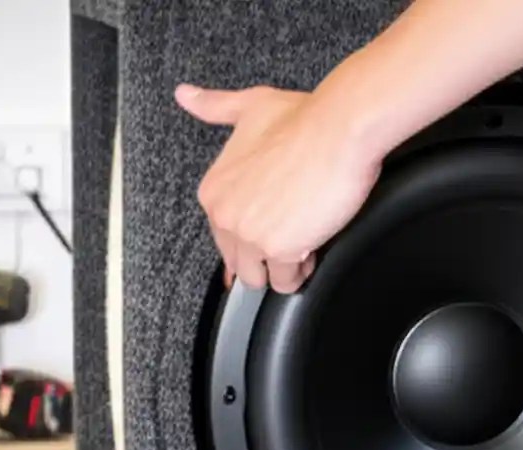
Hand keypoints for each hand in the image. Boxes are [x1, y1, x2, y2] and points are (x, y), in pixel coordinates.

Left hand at [175, 84, 383, 292]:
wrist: (338, 129)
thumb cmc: (304, 119)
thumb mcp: (250, 106)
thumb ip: (216, 107)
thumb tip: (184, 95)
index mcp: (214, 191)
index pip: (225, 237)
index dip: (257, 231)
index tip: (280, 214)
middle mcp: (225, 216)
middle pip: (240, 263)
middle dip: (268, 253)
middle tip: (296, 225)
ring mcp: (249, 236)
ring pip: (261, 279)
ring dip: (285, 267)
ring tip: (306, 235)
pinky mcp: (279, 250)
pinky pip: (288, 281)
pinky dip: (304, 270)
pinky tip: (315, 241)